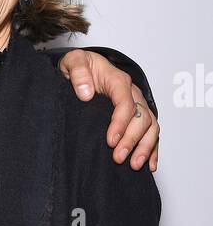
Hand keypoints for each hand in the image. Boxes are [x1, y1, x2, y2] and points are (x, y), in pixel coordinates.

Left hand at [57, 49, 159, 171]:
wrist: (84, 67)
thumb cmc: (80, 65)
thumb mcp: (73, 60)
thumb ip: (78, 72)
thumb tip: (86, 93)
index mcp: (117, 80)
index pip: (125, 102)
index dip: (120, 122)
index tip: (110, 140)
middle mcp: (132, 93)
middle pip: (141, 117)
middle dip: (132, 140)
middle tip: (118, 157)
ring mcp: (137, 104)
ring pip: (150, 126)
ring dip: (145, 147)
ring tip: (135, 165)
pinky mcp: (136, 116)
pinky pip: (151, 132)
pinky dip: (152, 148)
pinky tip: (149, 164)